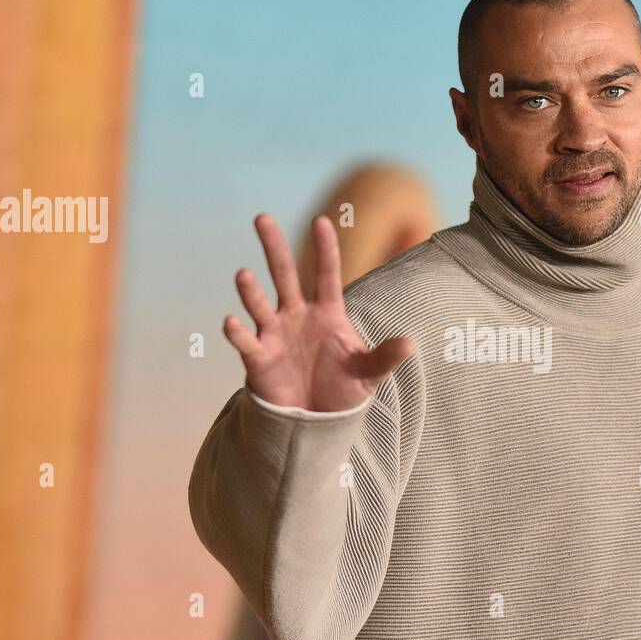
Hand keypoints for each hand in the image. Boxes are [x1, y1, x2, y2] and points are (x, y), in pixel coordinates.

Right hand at [223, 213, 413, 411]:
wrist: (317, 421)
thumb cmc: (343, 390)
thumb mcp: (368, 373)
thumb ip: (385, 357)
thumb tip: (410, 345)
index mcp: (327, 312)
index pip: (326, 274)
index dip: (325, 249)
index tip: (321, 222)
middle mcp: (297, 315)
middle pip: (284, 275)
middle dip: (273, 247)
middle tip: (262, 218)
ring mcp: (275, 334)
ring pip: (260, 305)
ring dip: (250, 291)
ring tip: (243, 274)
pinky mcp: (259, 358)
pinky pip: (246, 342)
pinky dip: (237, 333)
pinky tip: (230, 322)